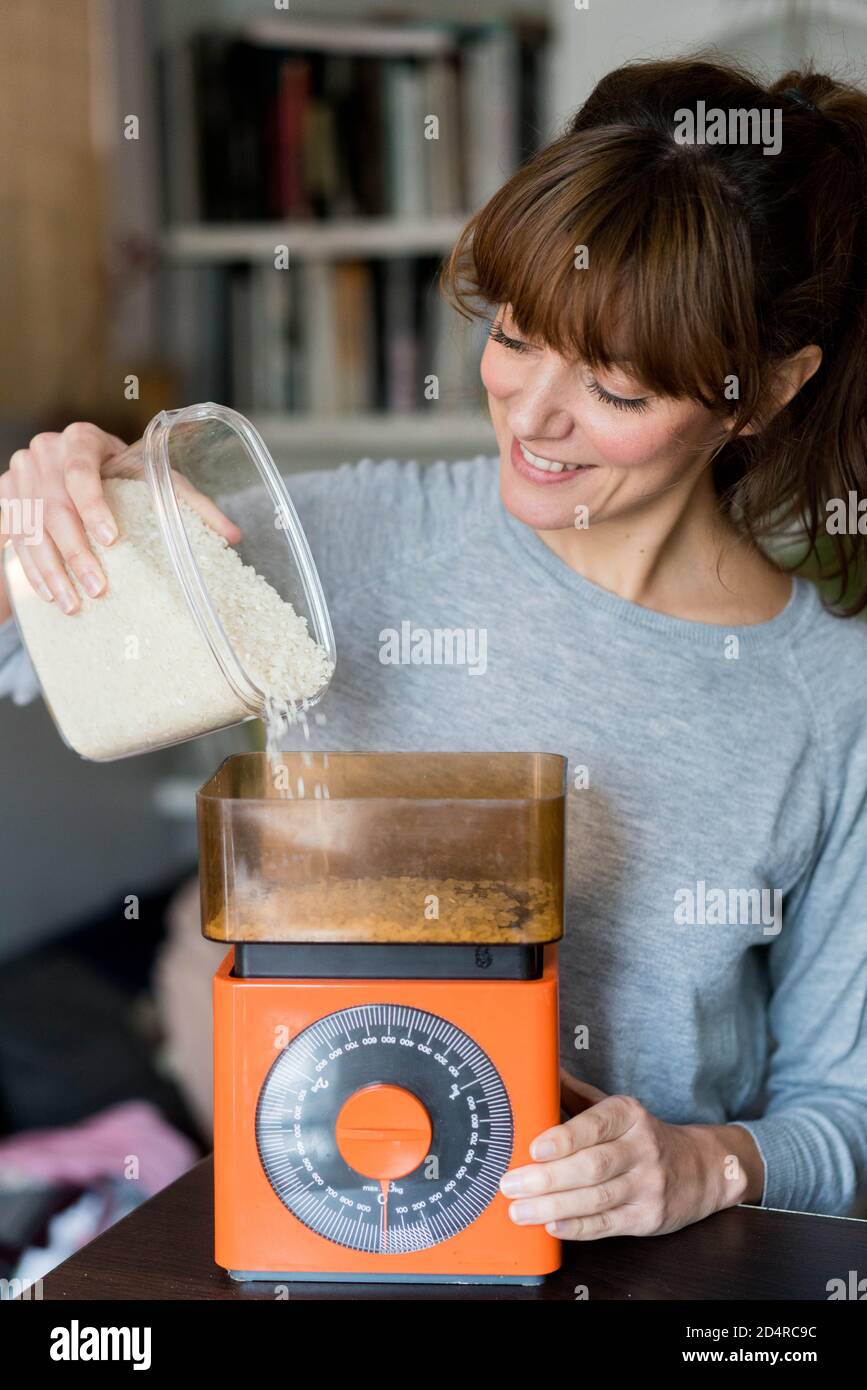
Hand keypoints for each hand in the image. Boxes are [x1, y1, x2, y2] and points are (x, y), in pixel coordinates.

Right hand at [0, 422, 239, 615]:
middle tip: (98, 589)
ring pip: (31, 528)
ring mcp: (20, 476)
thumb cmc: (120, 474)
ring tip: (74, 604)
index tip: (111, 540)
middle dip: (76, 553)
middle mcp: (45, 453)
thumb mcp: (153, 478)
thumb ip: (189, 502)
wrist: (65, 468)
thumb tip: (234, 536)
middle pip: (55, 507)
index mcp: (82, 439)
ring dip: (53, 571)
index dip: (93, 506)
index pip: (80, 471)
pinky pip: (15, 540)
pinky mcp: (7, 500)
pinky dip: (35, 571)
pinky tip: (52, 595)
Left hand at [499, 1068, 760, 1238]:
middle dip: (547, 1179)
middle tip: (511, 1184)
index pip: (596, 1125)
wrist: (700, 1169)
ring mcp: (647, 1186)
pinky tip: (552, 1227)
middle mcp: (642, 1148)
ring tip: (519, 1209)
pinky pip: (608, 1224)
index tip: (534, 1148)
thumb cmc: (643, 1136)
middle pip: (592, 1166)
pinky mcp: (648, 1218)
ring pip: (597, 1198)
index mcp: (629, 1115)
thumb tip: (539, 1070)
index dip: (564, 1138)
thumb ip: (576, 1094)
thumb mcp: (616, 1108)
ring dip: (553, 1206)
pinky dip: (578, 1228)